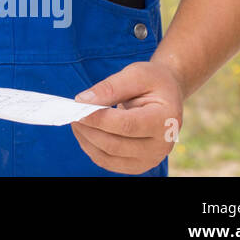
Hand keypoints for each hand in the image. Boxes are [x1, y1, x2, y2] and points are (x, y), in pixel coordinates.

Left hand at [71, 59, 184, 173]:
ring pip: (109, 157)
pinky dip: (92, 149)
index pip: (127, 125)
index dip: (99, 118)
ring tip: (76, 121)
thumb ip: (110, 87)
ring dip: (86, 140)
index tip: (77, 108)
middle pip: (116, 145)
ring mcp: (151, 159)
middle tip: (71, 113)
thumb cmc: (152, 82)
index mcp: (165, 121)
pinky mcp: (138, 164)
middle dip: (89, 129)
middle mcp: (162, 145)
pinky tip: (85, 132)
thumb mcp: (136, 74)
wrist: (167, 95)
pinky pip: (109, 163)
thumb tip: (83, 101)